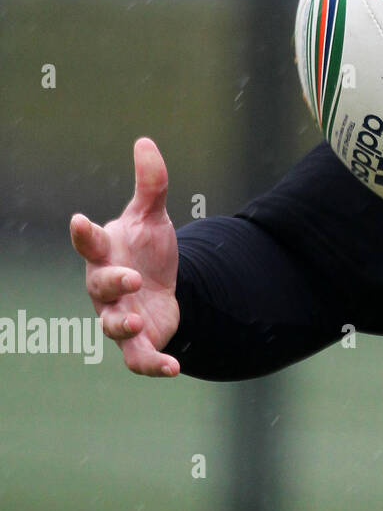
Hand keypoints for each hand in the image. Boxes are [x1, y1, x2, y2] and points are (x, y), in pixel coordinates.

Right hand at [70, 137, 180, 376]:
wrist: (159, 288)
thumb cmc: (145, 250)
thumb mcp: (152, 215)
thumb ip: (151, 183)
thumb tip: (145, 141)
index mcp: (107, 255)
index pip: (89, 244)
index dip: (84, 234)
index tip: (80, 220)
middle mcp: (107, 288)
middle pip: (100, 287)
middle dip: (112, 283)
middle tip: (130, 278)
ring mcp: (119, 316)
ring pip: (113, 326)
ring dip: (124, 325)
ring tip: (140, 321)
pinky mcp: (138, 342)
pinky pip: (138, 359)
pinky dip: (153, 365)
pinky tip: (174, 369)